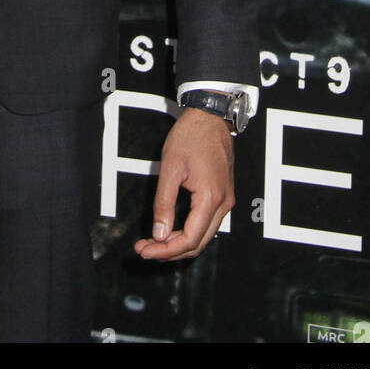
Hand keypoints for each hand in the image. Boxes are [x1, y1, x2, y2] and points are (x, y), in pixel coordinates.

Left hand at [134, 107, 233, 261]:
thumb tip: (159, 233)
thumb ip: (164, 202)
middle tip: (144, 249)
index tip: (145, 250)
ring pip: (203, 236)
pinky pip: (206, 223)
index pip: (189, 239)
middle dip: (169, 251)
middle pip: (197, 243)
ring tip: (153, 242)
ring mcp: (225, 200)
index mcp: (211, 198)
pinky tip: (170, 230)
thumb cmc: (191, 136)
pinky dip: (188, 232)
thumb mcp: (170, 167)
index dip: (165, 250)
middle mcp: (223, 204)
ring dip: (178, 243)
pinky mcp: (222, 195)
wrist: (210, 117)